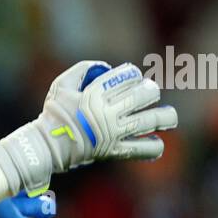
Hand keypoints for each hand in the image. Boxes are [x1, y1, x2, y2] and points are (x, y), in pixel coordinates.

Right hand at [0, 60, 176, 194]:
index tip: (130, 77)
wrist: (48, 146)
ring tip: (169, 116)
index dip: (132, 74)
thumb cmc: (54, 113)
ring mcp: (114, 133)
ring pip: (151, 120)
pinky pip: (143, 149)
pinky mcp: (115, 151)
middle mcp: (108, 112)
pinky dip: (154, 146)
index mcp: (95, 93)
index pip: (128, 76)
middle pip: (145, 94)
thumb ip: (82, 68)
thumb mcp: (62, 84)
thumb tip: (105, 67)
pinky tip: (156, 141)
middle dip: (151, 91)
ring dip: (165, 117)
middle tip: (149, 94)